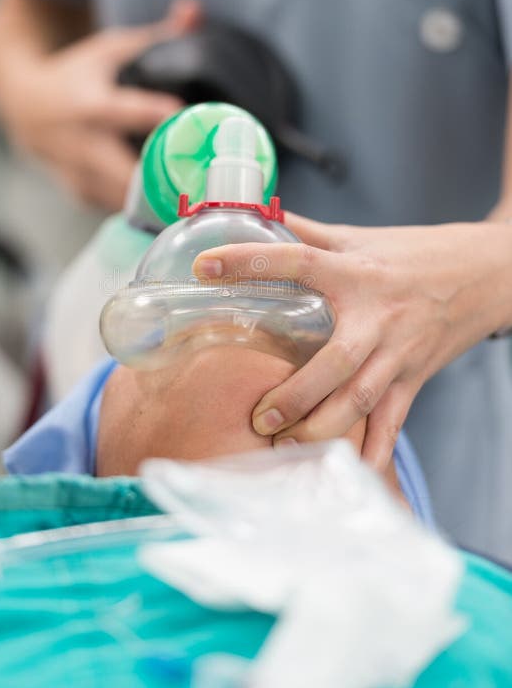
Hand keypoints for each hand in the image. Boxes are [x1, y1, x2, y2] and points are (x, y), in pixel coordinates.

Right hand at [3, 0, 201, 208]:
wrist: (23, 108)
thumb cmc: (78, 74)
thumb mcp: (111, 48)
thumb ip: (157, 35)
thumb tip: (196, 10)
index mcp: (92, 105)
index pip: (134, 114)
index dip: (166, 119)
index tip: (201, 125)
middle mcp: (82, 145)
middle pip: (130, 175)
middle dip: (166, 182)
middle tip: (208, 184)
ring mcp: (79, 174)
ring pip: (126, 201)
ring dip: (158, 200)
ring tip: (197, 197)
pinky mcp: (80, 194)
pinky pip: (117, 208)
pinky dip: (142, 208)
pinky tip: (170, 203)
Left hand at [193, 213, 510, 469]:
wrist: (487, 272)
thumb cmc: (417, 253)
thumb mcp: (360, 238)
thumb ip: (309, 234)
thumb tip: (258, 215)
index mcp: (356, 272)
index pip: (296, 261)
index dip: (248, 262)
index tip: (203, 267)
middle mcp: (377, 316)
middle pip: (335, 362)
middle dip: (296, 395)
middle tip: (257, 417)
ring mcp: (399, 352)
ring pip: (360, 400)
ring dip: (322, 428)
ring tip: (284, 445)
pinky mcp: (415, 377)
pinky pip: (393, 422)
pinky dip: (374, 451)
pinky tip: (348, 472)